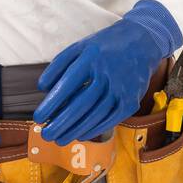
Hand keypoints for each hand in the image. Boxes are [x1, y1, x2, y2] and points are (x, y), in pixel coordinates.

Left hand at [33, 0, 180, 145]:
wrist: (143, 43)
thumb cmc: (105, 46)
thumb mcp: (80, 46)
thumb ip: (59, 64)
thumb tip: (43, 88)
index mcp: (91, 58)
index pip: (68, 84)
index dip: (52, 103)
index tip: (39, 117)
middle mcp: (108, 73)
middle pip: (82, 104)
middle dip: (61, 123)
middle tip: (46, 134)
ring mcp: (122, 88)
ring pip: (96, 115)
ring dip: (75, 130)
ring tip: (59, 139)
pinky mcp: (131, 100)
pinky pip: (111, 119)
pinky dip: (94, 129)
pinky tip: (81, 135)